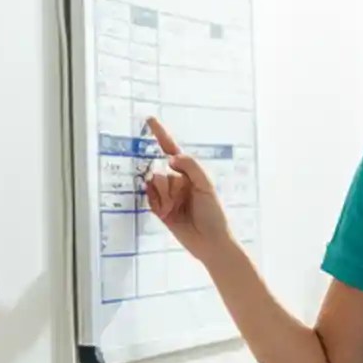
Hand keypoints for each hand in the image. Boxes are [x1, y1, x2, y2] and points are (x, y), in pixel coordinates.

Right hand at [143, 118, 236, 263]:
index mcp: (190, 172)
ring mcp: (167, 195)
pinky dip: (156, 203)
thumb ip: (191, 167)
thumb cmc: (214, 214)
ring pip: (153, 184)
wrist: (209, 242)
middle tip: (179, 197)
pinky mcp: (159, 209)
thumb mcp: (207, 185)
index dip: (160, 134)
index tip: (149, 119)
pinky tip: (166, 213)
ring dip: (162, 196)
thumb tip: (171, 158)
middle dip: (166, 184)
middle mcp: (177, 181)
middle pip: (160, 170)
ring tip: (173, 209)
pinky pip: (149, 198)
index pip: (172, 150)